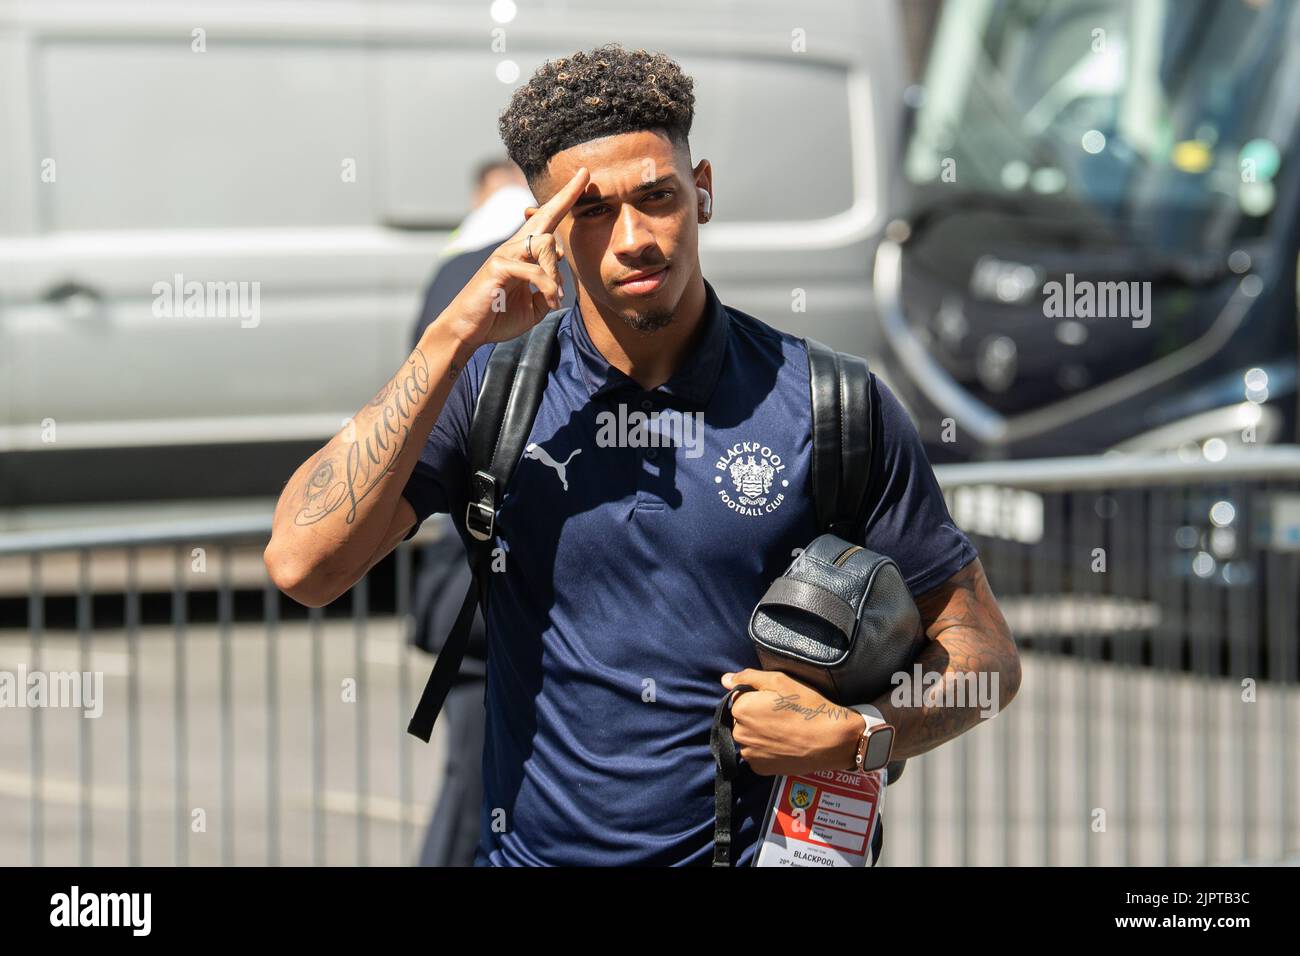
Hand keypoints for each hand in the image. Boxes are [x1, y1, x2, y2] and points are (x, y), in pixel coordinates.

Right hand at [437, 166, 590, 349]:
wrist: (468, 330)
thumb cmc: (498, 317)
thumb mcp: (534, 305)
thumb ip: (549, 289)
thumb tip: (560, 275)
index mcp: (523, 253)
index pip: (546, 221)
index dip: (564, 200)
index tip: (583, 178)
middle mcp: (514, 247)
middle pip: (545, 216)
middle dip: (566, 196)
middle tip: (585, 173)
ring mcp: (505, 254)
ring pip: (545, 244)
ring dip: (556, 274)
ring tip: (555, 297)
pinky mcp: (499, 266)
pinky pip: (535, 271)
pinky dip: (548, 288)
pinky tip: (550, 301)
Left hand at [720, 669, 864, 776]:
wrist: (830, 740)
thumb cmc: (806, 706)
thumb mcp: (779, 681)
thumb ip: (748, 677)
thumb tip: (724, 679)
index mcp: (741, 709)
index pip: (738, 699)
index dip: (756, 698)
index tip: (775, 702)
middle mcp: (739, 733)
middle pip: (740, 720)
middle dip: (755, 716)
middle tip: (781, 716)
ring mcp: (749, 754)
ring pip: (748, 738)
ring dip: (759, 734)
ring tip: (784, 731)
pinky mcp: (760, 769)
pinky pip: (756, 755)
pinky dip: (765, 750)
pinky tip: (783, 745)